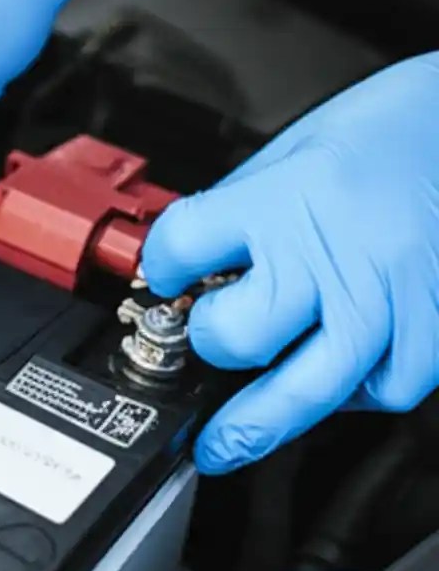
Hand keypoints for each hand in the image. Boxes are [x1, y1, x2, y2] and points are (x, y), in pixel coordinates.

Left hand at [142, 52, 438, 474]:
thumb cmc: (395, 128)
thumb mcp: (294, 149)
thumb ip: (239, 208)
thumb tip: (189, 259)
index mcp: (285, 199)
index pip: (182, 250)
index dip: (160, 267)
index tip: (163, 277)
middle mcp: (335, 254)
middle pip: (236, 337)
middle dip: (209, 344)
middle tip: (207, 342)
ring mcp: (393, 299)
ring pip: (307, 390)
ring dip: (256, 421)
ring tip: (224, 442)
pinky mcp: (438, 327)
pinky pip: (384, 389)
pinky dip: (351, 396)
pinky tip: (330, 386)